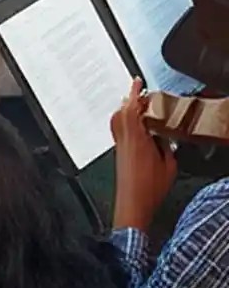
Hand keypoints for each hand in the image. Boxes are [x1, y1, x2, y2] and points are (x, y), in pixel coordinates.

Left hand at [111, 78, 176, 230]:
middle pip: (121, 112)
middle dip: (130, 100)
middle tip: (140, 94)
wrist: (132, 205)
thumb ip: (165, 146)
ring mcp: (119, 148)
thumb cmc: (149, 189)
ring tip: (139, 108)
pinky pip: (119, 132)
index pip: (131, 109)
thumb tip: (163, 136)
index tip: (136, 81)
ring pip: (117, 121)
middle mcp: (124, 141)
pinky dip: (126, 123)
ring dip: (126, 111)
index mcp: (136, 139)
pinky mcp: (119, 155)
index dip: (134, 93)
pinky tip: (136, 128)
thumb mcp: (169, 165)